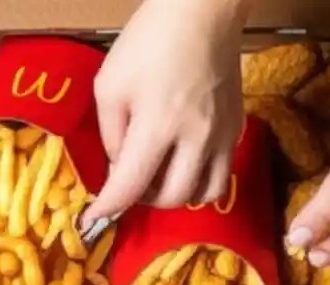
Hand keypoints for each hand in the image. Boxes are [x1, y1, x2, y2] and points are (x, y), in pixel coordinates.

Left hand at [85, 0, 246, 224]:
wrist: (202, 12)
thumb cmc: (148, 42)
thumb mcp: (109, 85)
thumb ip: (110, 135)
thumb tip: (118, 168)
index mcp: (157, 127)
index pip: (129, 187)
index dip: (108, 208)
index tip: (92, 218)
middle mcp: (195, 140)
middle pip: (171, 199)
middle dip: (143, 200)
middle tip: (129, 184)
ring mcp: (222, 136)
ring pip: (203, 194)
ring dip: (176, 195)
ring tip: (159, 177)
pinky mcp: (237, 127)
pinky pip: (221, 173)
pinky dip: (199, 179)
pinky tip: (183, 162)